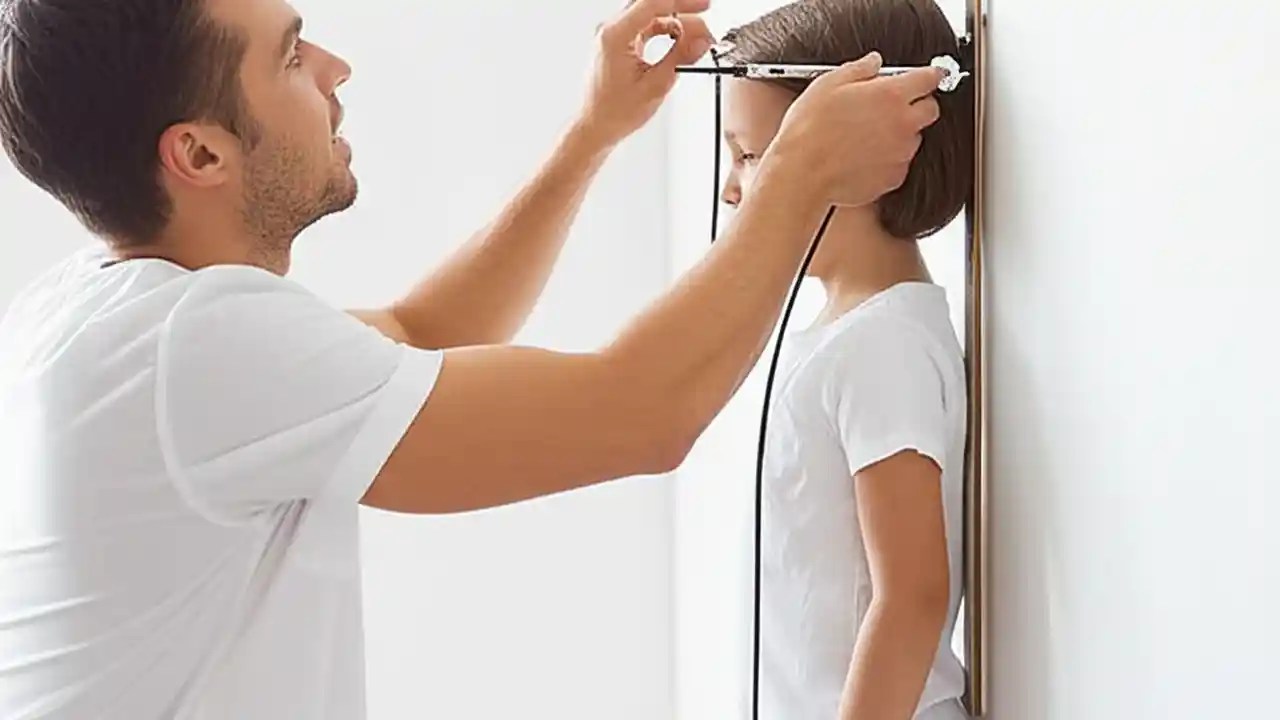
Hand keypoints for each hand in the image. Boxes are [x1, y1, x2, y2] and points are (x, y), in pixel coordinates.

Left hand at [579, 0, 715, 147]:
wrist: (595, 126)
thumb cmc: (614, 112)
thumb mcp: (655, 84)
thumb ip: (680, 57)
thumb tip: (700, 39)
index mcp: (615, 36)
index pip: (652, 4)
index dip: (682, 2)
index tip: (704, 6)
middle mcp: (610, 30)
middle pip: (650, 4)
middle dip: (680, 7)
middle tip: (704, 12)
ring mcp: (612, 35)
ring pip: (649, 14)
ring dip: (674, 19)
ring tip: (696, 33)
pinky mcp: (617, 43)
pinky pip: (643, 26)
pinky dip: (663, 29)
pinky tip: (679, 37)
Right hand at [767, 53, 946, 207]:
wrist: (803, 174)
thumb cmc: (810, 130)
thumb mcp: (828, 84)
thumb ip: (859, 68)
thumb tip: (873, 62)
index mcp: (890, 95)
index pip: (929, 78)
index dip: (929, 75)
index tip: (928, 76)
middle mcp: (902, 124)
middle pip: (931, 109)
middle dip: (917, 104)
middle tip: (893, 105)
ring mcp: (900, 154)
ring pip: (914, 138)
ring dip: (900, 133)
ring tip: (867, 135)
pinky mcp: (892, 178)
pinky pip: (899, 163)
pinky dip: (887, 158)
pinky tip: (862, 156)